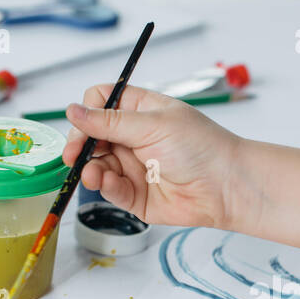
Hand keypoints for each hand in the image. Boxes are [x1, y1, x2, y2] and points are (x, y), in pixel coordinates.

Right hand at [63, 85, 248, 229]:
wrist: (227, 187)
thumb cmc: (202, 147)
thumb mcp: (152, 124)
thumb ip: (110, 121)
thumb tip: (72, 110)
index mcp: (140, 111)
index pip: (101, 103)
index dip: (88, 111)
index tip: (82, 121)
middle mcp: (134, 138)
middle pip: (92, 136)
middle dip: (80, 144)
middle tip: (74, 152)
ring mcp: (133, 166)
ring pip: (96, 164)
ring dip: (89, 167)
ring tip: (91, 171)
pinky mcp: (135, 195)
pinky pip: (110, 189)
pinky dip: (103, 185)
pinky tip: (105, 182)